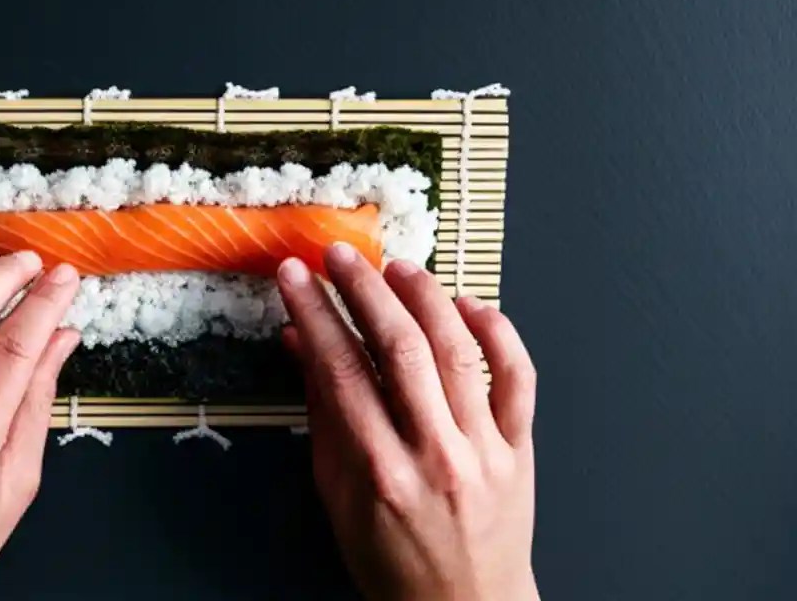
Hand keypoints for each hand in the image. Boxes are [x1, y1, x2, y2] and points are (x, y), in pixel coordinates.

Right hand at [277, 244, 537, 600]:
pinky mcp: (520, 449)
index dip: (314, 314)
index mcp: (380, 473)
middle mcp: (435, 456)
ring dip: (425, 298)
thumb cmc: (391, 560)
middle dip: (364, 290)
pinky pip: (519, 378)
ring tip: (397, 267)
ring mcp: (484, 451)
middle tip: (340, 255)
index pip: (341, 371)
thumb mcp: (337, 495)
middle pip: (400, 350)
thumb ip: (323, 415)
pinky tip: (469, 304)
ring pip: (459, 353)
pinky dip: (498, 333)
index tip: (295, 276)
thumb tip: (301, 342)